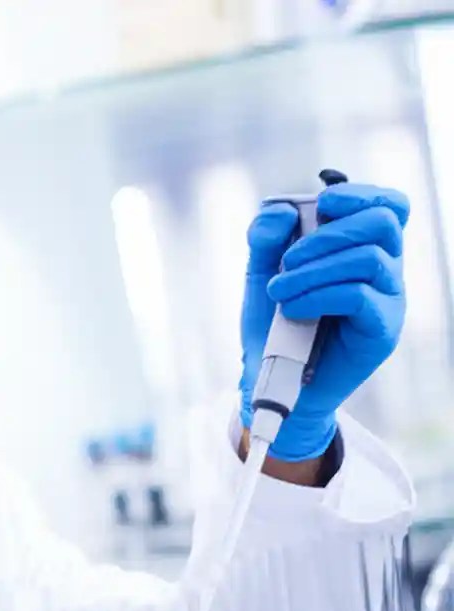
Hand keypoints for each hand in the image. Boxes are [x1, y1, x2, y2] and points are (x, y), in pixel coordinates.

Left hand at [238, 183, 408, 461]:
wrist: (270, 378)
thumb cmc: (273, 322)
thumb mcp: (261, 271)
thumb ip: (266, 237)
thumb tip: (281, 210)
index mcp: (362, 247)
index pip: (389, 205)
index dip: (361, 194)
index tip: (322, 203)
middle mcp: (385, 270)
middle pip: (384, 222)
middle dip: (329, 232)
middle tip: (288, 259)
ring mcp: (389, 300)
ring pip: (368, 259)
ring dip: (313, 269)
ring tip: (279, 290)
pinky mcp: (382, 331)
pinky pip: (359, 296)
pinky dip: (317, 295)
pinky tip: (292, 309)